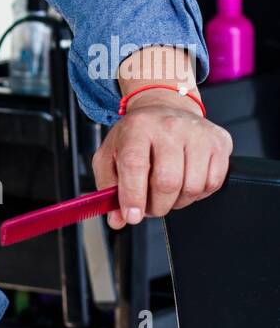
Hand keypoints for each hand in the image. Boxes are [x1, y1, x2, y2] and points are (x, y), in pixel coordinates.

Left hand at [92, 93, 232, 228]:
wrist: (165, 108)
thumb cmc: (138, 135)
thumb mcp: (111, 154)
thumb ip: (108, 187)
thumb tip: (118, 220)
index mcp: (138, 126)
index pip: (135, 164)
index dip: (133, 196)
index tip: (132, 215)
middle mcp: (169, 126)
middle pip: (167, 181)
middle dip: (157, 206)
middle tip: (150, 206)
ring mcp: (197, 133)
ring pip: (192, 187)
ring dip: (178, 202)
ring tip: (167, 191)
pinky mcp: (218, 142)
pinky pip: (213, 184)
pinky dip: (198, 193)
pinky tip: (186, 180)